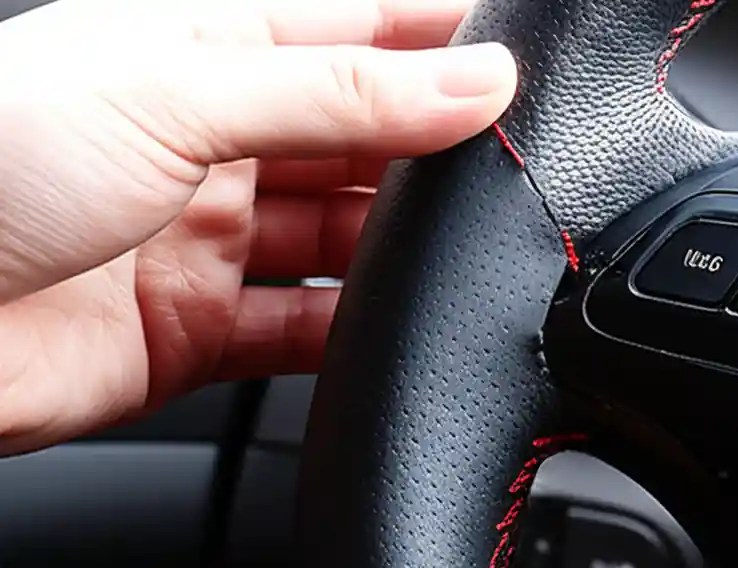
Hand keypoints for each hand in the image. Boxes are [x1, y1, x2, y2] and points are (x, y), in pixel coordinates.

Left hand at [0, 0, 515, 453]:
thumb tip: (476, 81)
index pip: (356, 28)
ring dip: (400, 248)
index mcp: (202, 46)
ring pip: (343, 238)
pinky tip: (392, 327)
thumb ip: (340, 95)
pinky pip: (305, 329)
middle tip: (513, 169)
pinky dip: (353, 332)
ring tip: (461, 252)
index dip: (443, 42)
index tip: (525, 64)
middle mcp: (210, 140)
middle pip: (361, 138)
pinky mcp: (197, 332)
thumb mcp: (178, 93)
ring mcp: (205, 238)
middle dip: (435, 153)